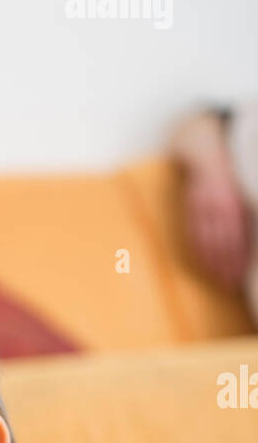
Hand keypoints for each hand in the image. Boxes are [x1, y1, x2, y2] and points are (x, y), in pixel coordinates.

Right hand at [185, 162, 251, 288]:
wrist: (206, 157)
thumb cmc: (230, 178)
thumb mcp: (241, 193)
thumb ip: (246, 215)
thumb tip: (253, 241)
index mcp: (233, 204)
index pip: (238, 238)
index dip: (240, 258)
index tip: (242, 275)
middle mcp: (218, 209)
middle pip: (223, 244)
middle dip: (227, 267)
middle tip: (232, 285)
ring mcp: (202, 211)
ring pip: (208, 243)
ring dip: (213, 264)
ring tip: (219, 280)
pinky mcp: (191, 212)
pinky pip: (194, 236)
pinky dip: (200, 252)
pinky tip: (204, 264)